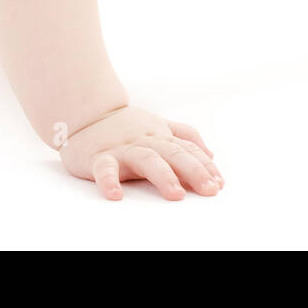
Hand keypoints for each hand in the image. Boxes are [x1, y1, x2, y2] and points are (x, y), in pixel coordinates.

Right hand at [58, 106, 224, 200]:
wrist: (88, 112)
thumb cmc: (127, 125)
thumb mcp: (160, 126)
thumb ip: (186, 137)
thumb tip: (212, 155)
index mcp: (161, 136)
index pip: (188, 150)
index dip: (205, 166)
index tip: (218, 184)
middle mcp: (146, 141)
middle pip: (174, 153)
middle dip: (194, 171)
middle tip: (209, 190)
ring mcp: (123, 148)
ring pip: (146, 159)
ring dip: (163, 176)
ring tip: (175, 195)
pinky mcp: (99, 157)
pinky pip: (105, 169)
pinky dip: (109, 181)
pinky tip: (116, 195)